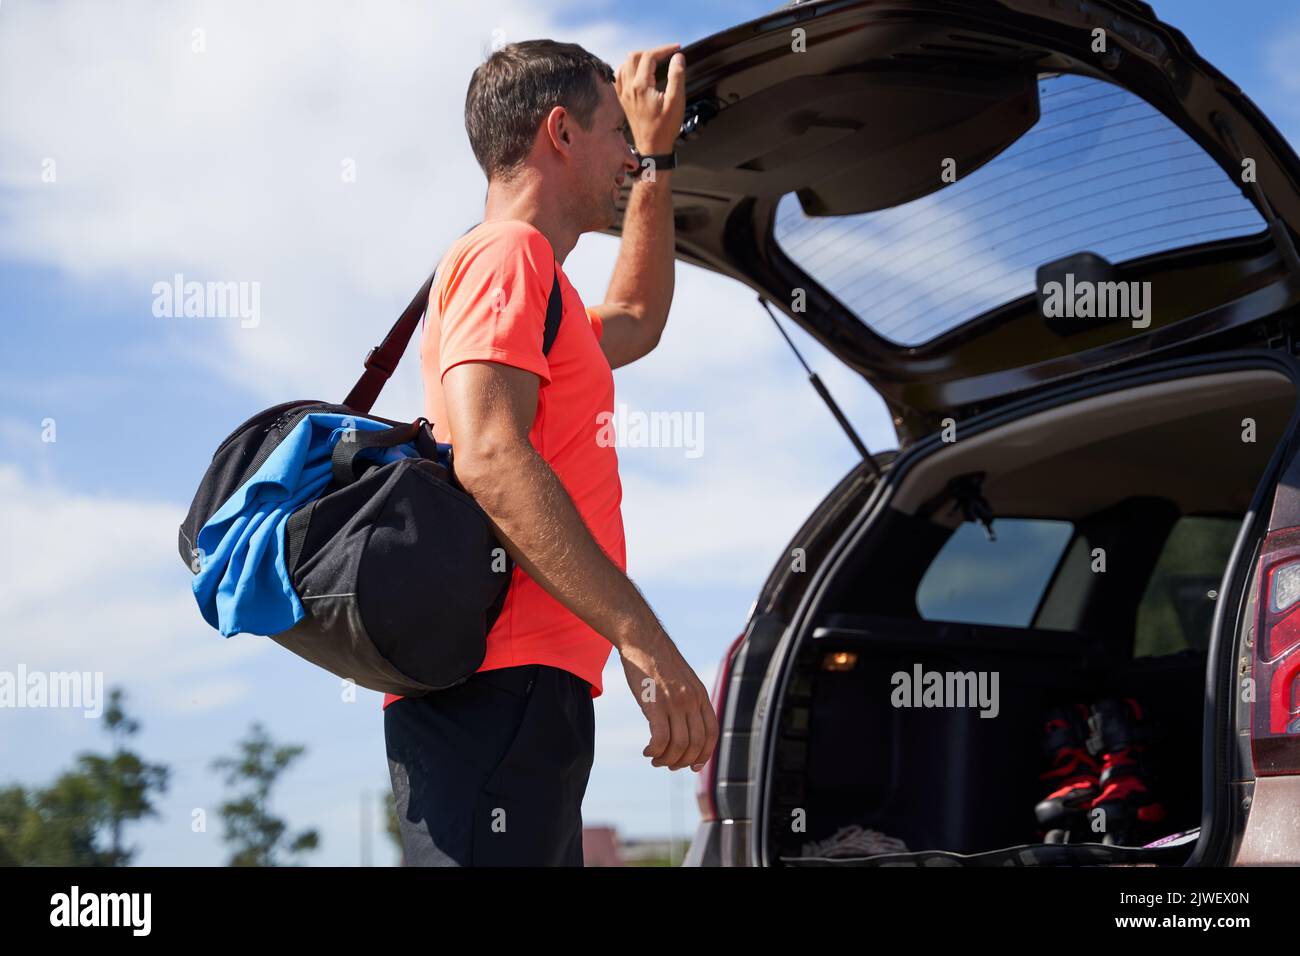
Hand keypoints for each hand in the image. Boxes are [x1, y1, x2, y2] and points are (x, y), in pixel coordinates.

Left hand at [614, 43, 685, 155]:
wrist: (652, 148)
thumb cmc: (665, 128)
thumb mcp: (676, 101)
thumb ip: (677, 76)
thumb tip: (678, 57)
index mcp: (641, 86)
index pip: (649, 56)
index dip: (664, 49)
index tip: (677, 49)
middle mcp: (628, 88)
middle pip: (634, 56)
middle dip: (651, 52)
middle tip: (666, 56)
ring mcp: (623, 94)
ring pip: (625, 65)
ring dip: (639, 59)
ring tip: (654, 62)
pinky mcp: (623, 100)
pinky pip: (619, 77)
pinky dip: (628, 69)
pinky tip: (638, 73)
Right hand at [620, 630, 718, 771]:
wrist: (643, 640)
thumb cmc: (659, 661)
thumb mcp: (684, 679)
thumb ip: (689, 700)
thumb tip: (687, 724)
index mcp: (701, 695)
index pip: (712, 733)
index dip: (705, 754)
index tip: (693, 765)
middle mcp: (692, 701)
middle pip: (696, 744)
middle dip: (683, 762)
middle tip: (668, 765)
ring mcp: (675, 703)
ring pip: (679, 746)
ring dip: (667, 760)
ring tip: (655, 759)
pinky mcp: (656, 704)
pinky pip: (660, 739)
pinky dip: (655, 752)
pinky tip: (647, 751)